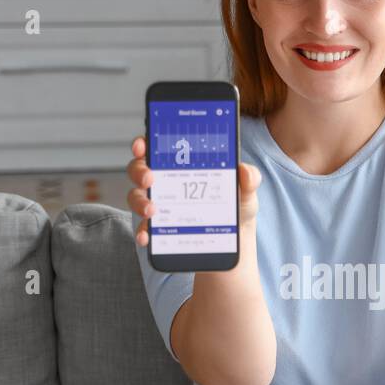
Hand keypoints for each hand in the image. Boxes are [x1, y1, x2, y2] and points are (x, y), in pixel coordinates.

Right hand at [126, 135, 262, 247]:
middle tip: (150, 179)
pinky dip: (143, 232)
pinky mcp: (159, 229)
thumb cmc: (236, 208)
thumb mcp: (245, 191)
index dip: (144, 143)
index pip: (157, 147)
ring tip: (152, 210)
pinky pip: (144, 228)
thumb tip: (245, 171)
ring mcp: (159, 205)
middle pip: (139, 169)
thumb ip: (249, 179)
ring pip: (136, 197)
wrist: (235, 240)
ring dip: (139, 201)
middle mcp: (165, 182)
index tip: (142, 145)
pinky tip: (147, 236)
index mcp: (182, 165)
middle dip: (139, 171)